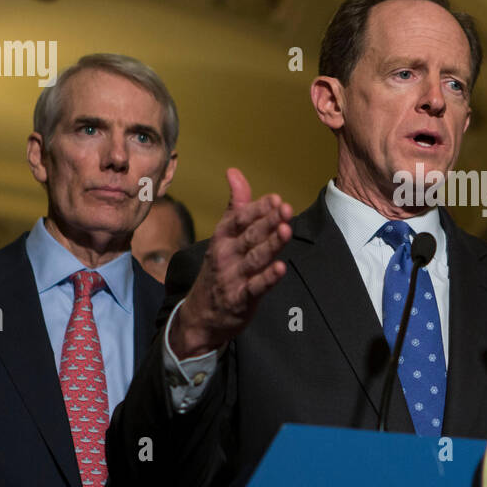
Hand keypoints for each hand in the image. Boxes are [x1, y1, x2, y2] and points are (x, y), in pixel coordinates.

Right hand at [170, 168, 291, 357]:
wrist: (201, 316)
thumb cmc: (219, 269)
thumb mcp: (223, 236)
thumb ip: (235, 206)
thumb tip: (234, 171)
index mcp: (222, 238)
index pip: (239, 219)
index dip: (258, 208)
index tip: (276, 198)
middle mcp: (226, 255)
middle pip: (249, 236)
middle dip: (267, 221)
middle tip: (285, 208)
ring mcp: (233, 278)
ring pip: (254, 259)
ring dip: (270, 245)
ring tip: (285, 230)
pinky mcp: (241, 299)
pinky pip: (256, 288)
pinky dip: (268, 278)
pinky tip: (280, 268)